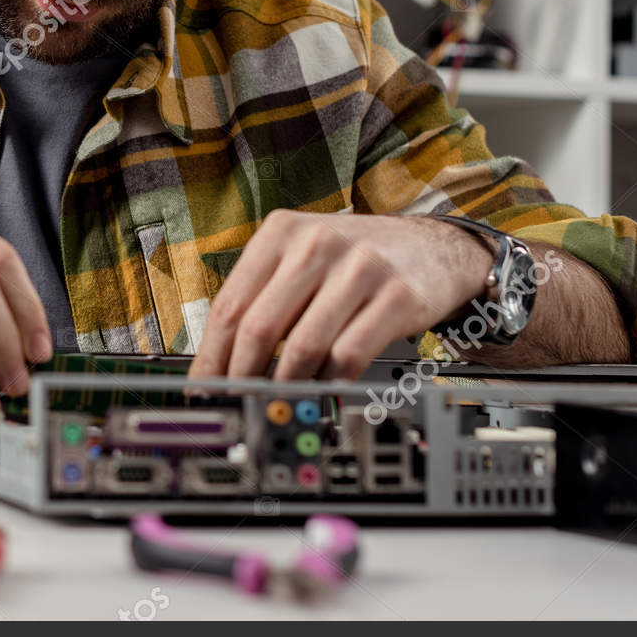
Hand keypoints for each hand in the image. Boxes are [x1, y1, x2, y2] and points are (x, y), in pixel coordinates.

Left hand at [188, 211, 489, 380]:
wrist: (433, 246)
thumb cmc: (355, 260)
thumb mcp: (303, 257)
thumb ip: (264, 297)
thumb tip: (222, 363)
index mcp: (281, 232)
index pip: (229, 305)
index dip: (211, 357)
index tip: (203, 389)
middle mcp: (317, 243)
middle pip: (259, 327)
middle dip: (241, 377)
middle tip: (237, 404)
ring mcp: (360, 268)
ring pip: (303, 346)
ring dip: (285, 386)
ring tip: (278, 402)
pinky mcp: (397, 296)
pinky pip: (349, 355)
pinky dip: (328, 384)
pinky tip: (322, 391)